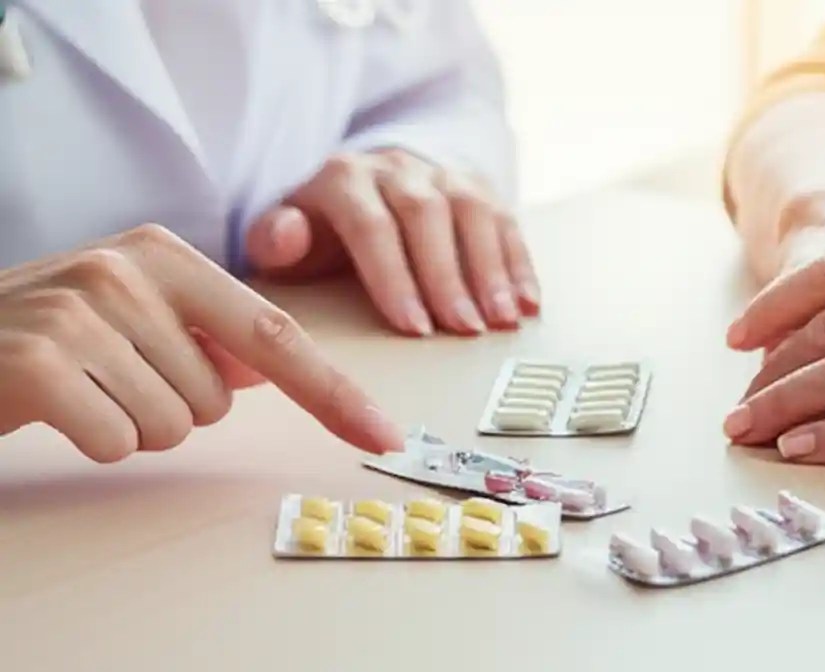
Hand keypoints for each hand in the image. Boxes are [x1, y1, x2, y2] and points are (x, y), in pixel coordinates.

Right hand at [0, 225, 404, 462]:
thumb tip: (271, 367)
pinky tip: (57, 407)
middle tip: (109, 378)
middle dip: (174, 408)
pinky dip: (96, 443)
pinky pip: (120, 443)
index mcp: (164, 254)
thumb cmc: (47, 337)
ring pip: (174, 425)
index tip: (384, 436)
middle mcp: (127, 270)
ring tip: (82, 388)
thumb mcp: (132, 315)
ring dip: (133, 426)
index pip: (275, 334)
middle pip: (219, 398)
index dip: (334, 392)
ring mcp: (80, 312)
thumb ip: (208, 333)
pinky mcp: (39, 362)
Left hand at [245, 149, 539, 335]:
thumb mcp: (288, 237)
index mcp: (344, 178)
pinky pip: (506, 221)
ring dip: (492, 270)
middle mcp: (397, 168)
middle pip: (427, 216)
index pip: (371, 225)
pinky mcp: (479, 189)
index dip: (394, 277)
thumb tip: (285, 234)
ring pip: (473, 212)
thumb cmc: (323, 232)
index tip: (413, 326)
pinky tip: (528, 304)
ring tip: (502, 320)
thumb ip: (275, 240)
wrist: (361, 189)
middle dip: (448, 277)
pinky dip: (520, 265)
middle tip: (463, 329)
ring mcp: (443, 175)